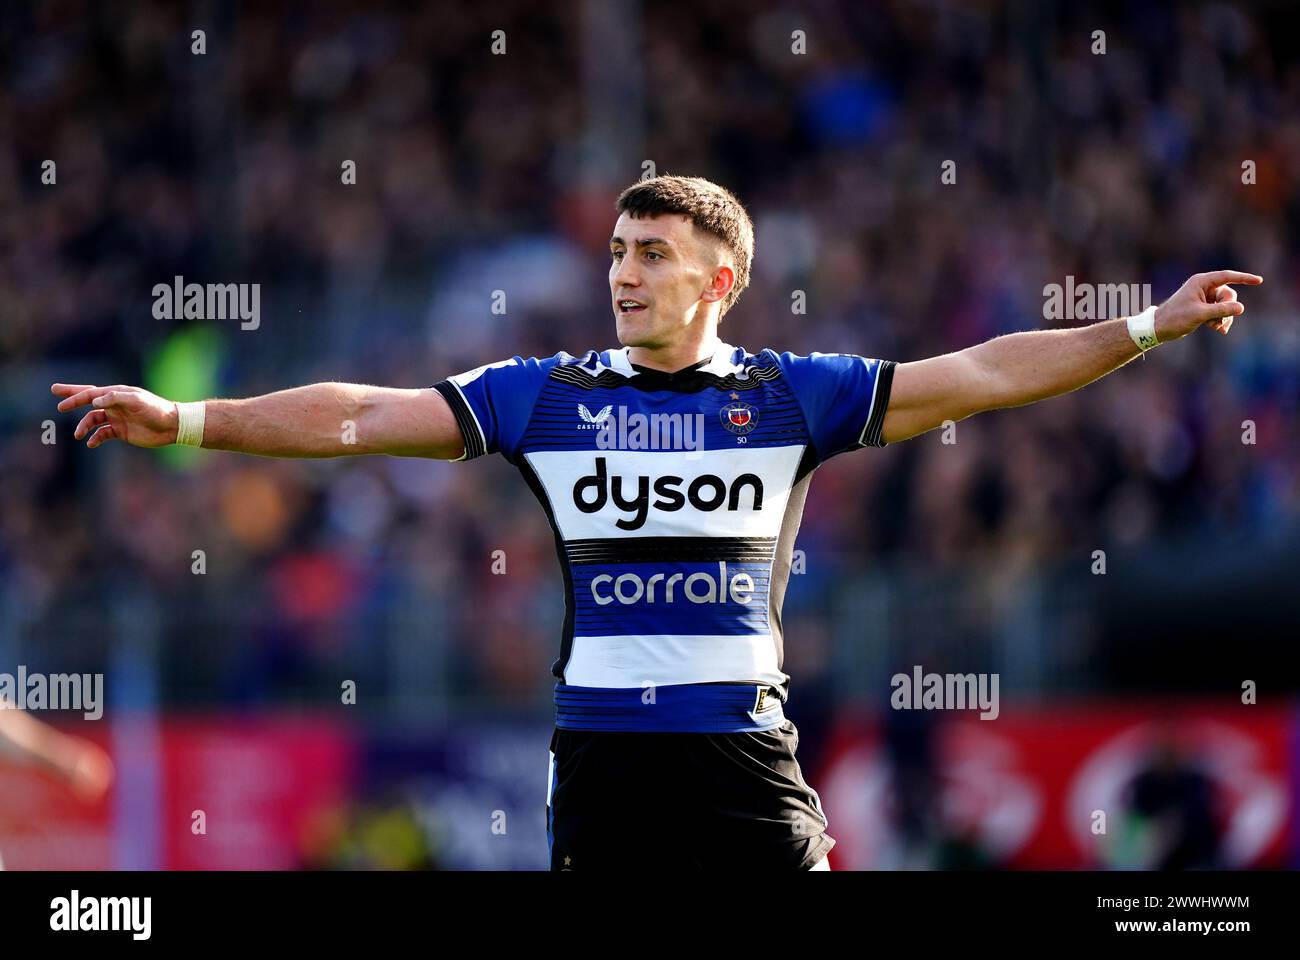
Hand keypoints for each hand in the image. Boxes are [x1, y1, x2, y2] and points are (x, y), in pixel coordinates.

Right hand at [51, 383, 179, 447]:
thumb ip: (115, 398)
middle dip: (72, 401)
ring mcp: (117, 418)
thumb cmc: (156, 409)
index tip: (59, 397)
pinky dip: (95, 438)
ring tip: (78, 434)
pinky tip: (90, 443)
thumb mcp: (137, 401)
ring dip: (84, 427)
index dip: (74, 394)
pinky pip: (103, 434)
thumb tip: (94, 401)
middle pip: (88, 401)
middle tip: (58, 404)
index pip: (91, 393)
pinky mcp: (121, 431)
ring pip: (93, 421)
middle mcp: (114, 404)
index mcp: (116, 394)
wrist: (171, 426)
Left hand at [1153, 270, 1262, 342]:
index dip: (1244, 278)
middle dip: (1228, 309)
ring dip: (1224, 317)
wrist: (1159, 329)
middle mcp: (1204, 287)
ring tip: (1216, 328)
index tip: (1259, 281)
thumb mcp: (1200, 314)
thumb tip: (1241, 308)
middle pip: (1228, 295)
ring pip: (1226, 305)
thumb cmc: (1175, 318)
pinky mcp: (1204, 307)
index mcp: (1201, 282)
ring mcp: (1204, 297)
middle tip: (1220, 322)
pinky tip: (1218, 330)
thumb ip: (1221, 310)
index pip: (1227, 276)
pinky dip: (1221, 320)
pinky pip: (1220, 311)